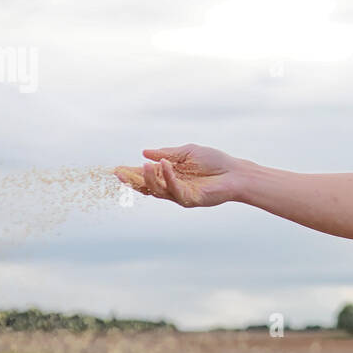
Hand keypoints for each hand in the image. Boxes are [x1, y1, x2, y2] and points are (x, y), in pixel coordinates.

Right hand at [113, 144, 241, 207]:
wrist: (235, 172)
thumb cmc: (214, 161)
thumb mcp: (187, 152)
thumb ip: (167, 153)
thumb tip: (144, 153)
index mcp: (170, 175)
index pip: (147, 175)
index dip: (132, 173)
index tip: (117, 169)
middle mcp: (172, 187)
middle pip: (148, 187)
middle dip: (133, 181)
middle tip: (120, 173)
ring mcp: (180, 195)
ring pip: (158, 190)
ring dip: (149, 179)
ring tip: (143, 166)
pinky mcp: (190, 199)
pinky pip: (175, 189)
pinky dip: (168, 177)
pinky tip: (164, 165)